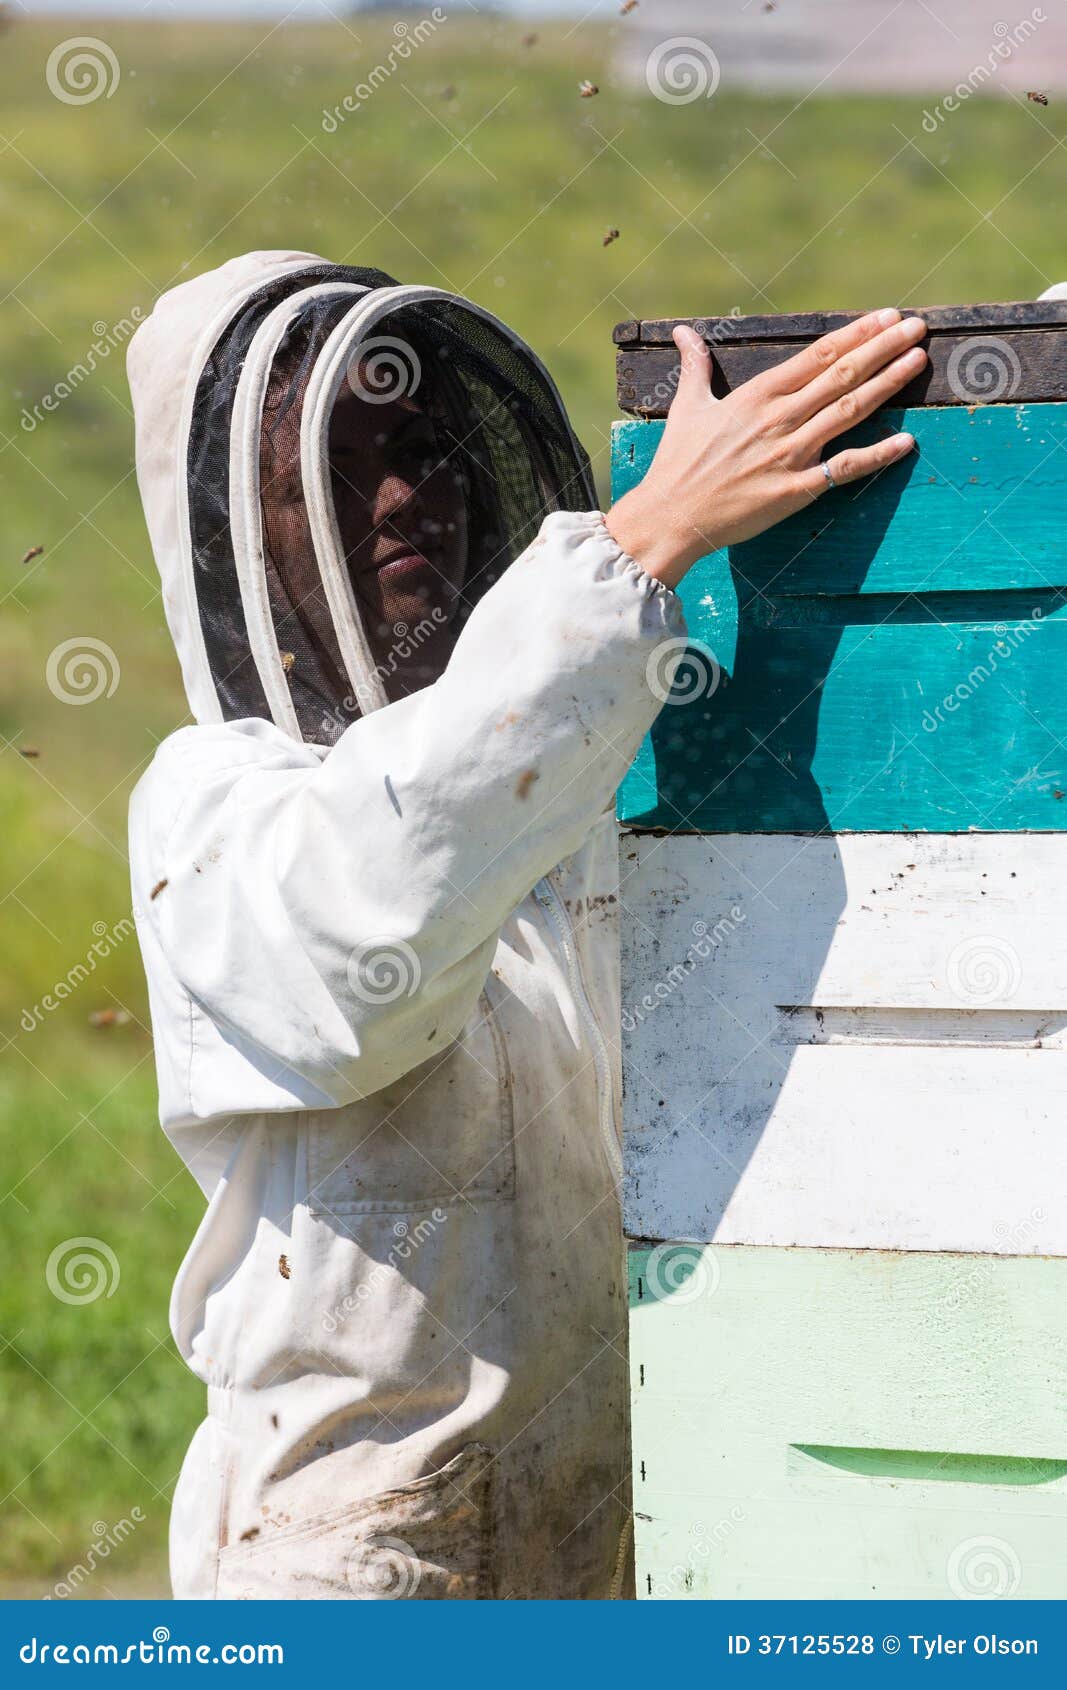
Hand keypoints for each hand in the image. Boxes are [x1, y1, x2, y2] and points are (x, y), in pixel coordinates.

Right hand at [605, 307, 925, 587]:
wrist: (670, 516)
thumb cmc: (677, 462)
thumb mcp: (687, 406)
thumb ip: (696, 365)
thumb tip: (683, 332)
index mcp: (756, 395)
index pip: (817, 355)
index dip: (855, 333)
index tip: (884, 316)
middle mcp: (779, 419)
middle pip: (841, 375)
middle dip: (882, 348)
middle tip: (916, 326)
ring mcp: (790, 454)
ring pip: (849, 411)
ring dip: (887, 383)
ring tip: (917, 360)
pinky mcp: (795, 490)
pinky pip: (844, 469)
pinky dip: (877, 455)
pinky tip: (907, 441)